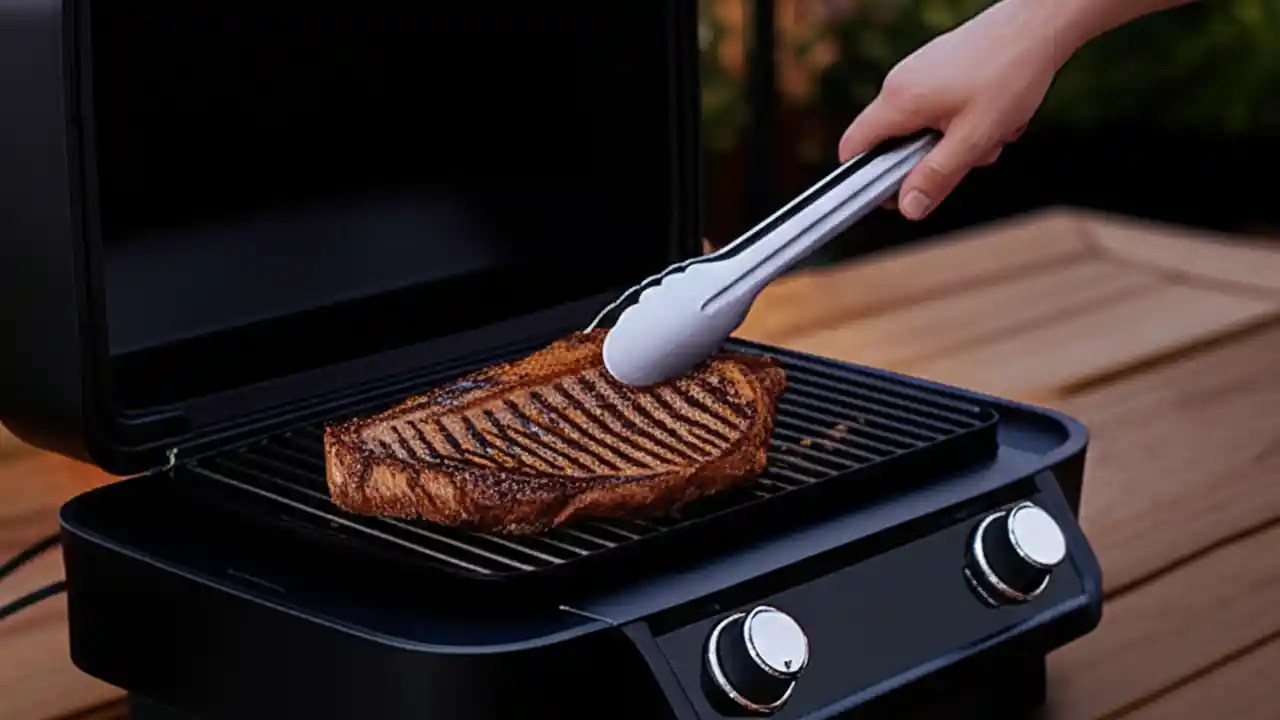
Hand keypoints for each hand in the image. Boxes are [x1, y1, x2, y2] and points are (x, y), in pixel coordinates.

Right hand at [837, 0, 1072, 220]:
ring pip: (923, 127)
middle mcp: (899, 83)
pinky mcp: (936, 67)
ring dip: (956, 141)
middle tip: (971, 155)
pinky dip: (964, 120)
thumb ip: (936, 176)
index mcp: (899, 101)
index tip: (896, 194)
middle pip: (894, 142)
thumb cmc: (1010, 74)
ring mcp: (917, 72)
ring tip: (992, 129)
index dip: (865, 178)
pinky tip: (994, 112)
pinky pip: (938, 108)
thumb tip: (907, 208)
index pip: (853, 148)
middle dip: (931, 160)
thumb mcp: (974, 138)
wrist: (1039, 24)